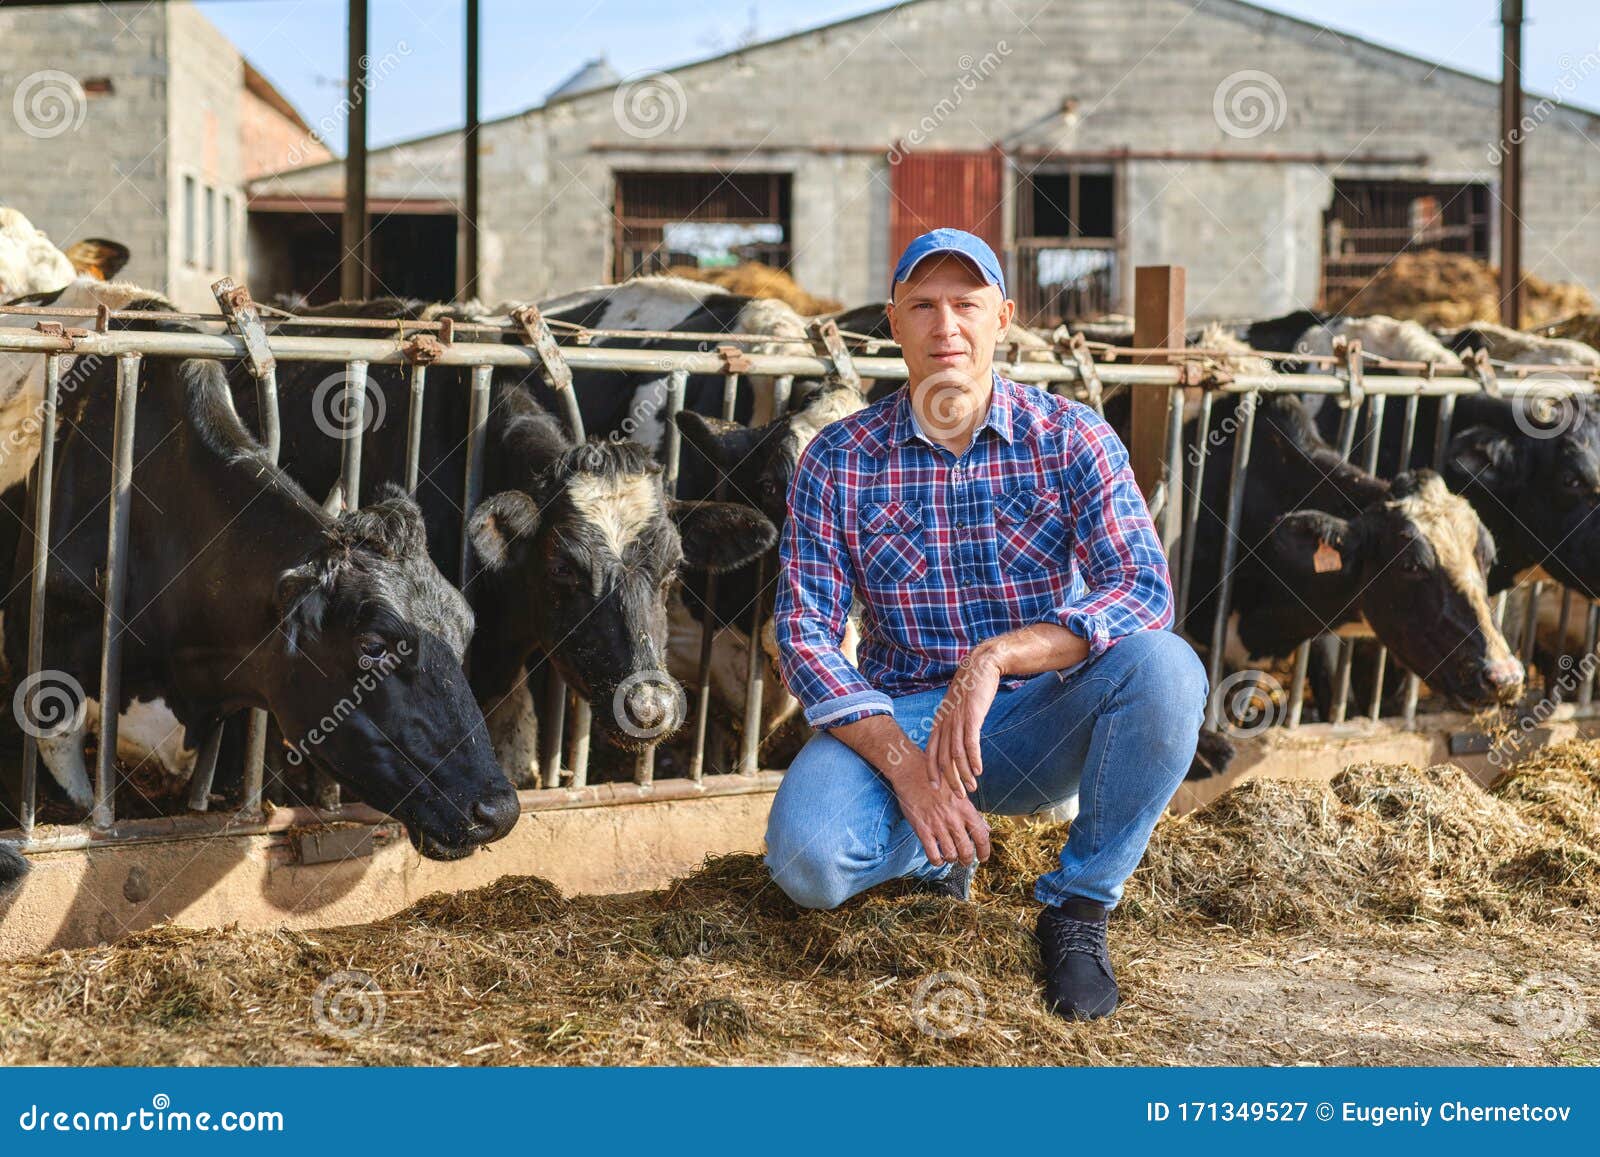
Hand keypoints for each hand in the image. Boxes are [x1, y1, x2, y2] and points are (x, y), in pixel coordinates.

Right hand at [884, 748, 990, 867]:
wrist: (912, 771)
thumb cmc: (937, 781)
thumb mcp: (959, 793)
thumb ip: (973, 813)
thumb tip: (987, 828)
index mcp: (966, 809)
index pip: (982, 837)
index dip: (985, 851)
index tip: (983, 857)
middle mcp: (954, 819)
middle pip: (967, 851)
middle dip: (967, 860)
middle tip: (964, 860)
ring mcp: (937, 825)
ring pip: (951, 855)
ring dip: (952, 859)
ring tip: (950, 856)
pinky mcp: (922, 829)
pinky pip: (933, 855)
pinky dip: (937, 861)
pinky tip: (937, 857)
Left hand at [927, 647, 999, 794]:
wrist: (980, 666)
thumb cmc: (971, 689)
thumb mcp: (958, 709)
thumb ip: (955, 725)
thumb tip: (957, 742)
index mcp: (940, 722)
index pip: (931, 751)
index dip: (932, 771)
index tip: (935, 788)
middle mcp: (945, 722)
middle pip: (942, 757)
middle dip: (949, 779)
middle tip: (957, 796)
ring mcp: (957, 719)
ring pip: (956, 754)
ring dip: (963, 774)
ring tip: (971, 788)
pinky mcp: (972, 716)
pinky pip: (970, 742)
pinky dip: (973, 758)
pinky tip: (978, 771)